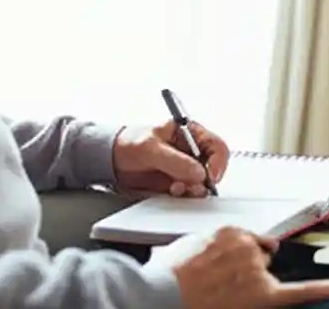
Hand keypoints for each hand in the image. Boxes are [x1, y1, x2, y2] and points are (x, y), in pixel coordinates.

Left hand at [112, 120, 229, 196]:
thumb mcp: (151, 148)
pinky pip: (191, 192)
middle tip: (192, 187)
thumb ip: (175, 161)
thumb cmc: (130, 144)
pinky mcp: (179, 182)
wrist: (111, 160)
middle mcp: (192, 150)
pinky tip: (172, 191)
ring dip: (194, 189)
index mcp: (191, 133)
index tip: (209, 177)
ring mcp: (186, 168)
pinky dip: (186, 195)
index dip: (218, 162)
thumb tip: (199, 173)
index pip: (217, 146)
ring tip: (176, 188)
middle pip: (214, 167)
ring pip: (203, 182)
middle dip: (205, 179)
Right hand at [152, 227, 328, 308]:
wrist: (162, 296)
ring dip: (251, 286)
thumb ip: (211, 245)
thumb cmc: (167, 275)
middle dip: (246, 271)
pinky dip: (319, 289)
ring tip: (223, 295)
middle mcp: (248, 246)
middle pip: (259, 260)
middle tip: (221, 285)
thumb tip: (214, 252)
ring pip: (265, 278)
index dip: (239, 257)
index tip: (231, 265)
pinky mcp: (264, 294)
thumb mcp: (187, 245)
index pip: (247, 242)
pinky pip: (298, 291)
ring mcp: (256, 270)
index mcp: (229, 231)